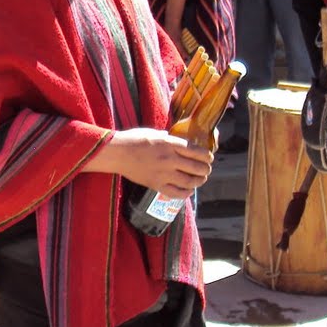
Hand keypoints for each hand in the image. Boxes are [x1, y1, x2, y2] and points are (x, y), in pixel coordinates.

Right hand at [87, 128, 214, 197]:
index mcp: (170, 144)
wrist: (117, 153)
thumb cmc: (134, 140)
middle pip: (196, 167)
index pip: (196, 151)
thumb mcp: (155, 133)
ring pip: (189, 181)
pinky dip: (186, 193)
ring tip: (201, 179)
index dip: (207, 156)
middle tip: (207, 169)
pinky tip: (189, 190)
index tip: (209, 157)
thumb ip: (170, 139)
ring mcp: (163, 174)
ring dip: (199, 181)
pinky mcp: (156, 185)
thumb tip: (181, 143)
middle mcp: (169, 159)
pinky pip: (176, 193)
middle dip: (205, 169)